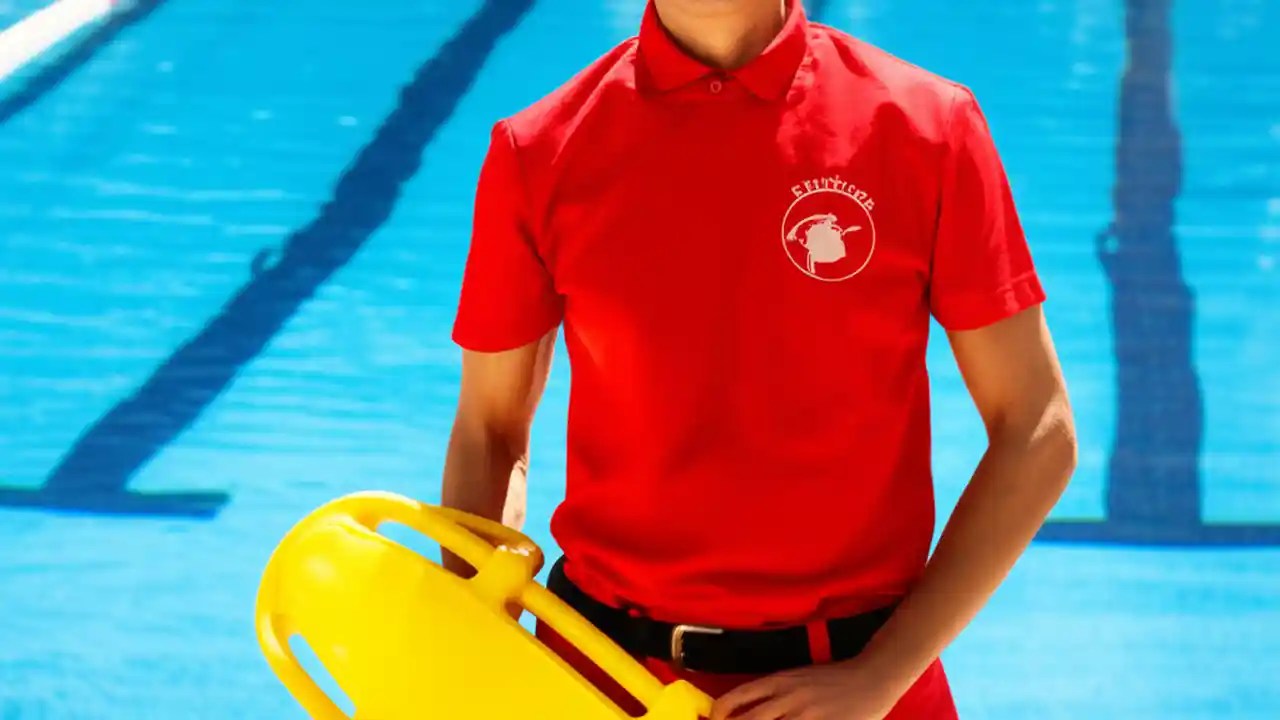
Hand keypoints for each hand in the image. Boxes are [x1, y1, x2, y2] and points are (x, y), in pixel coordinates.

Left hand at [708, 658, 903, 719]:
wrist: (871, 678)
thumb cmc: (832, 679)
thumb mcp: (796, 678)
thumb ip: (771, 692)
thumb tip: (742, 710)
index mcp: (779, 681)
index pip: (739, 696)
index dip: (720, 711)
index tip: (715, 719)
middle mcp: (788, 697)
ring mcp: (805, 715)